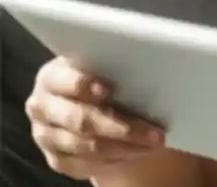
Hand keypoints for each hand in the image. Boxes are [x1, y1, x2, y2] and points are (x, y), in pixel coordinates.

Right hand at [25, 57, 166, 179]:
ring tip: (154, 143)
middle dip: (121, 127)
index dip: (83, 85)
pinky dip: (115, 159)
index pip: (62, 81)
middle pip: (79, 120)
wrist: (95, 106)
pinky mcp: (56, 159)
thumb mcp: (106, 69)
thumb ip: (115, 70)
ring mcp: (45, 135)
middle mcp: (42, 106)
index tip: (108, 90)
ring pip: (85, 146)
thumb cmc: (105, 80)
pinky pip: (84, 164)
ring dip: (124, 147)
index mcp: (52, 77)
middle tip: (156, 132)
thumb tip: (148, 73)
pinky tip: (137, 152)